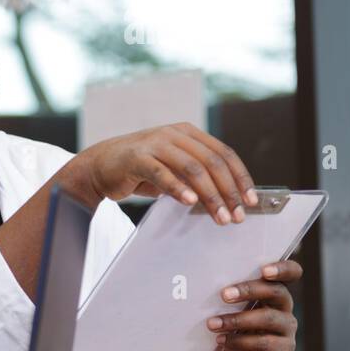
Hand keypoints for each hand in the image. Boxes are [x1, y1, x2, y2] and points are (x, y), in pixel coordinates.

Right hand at [60, 122, 258, 224]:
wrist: (98, 166)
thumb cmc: (138, 169)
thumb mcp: (173, 169)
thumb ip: (196, 176)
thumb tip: (227, 198)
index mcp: (188, 133)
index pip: (224, 154)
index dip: (241, 178)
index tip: (251, 201)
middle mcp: (174, 134)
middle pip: (212, 162)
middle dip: (228, 191)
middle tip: (236, 216)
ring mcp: (155, 144)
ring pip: (192, 168)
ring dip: (210, 195)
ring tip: (219, 217)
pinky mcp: (137, 158)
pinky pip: (162, 173)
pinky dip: (178, 188)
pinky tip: (189, 202)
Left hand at [207, 259, 301, 350]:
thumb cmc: (226, 326)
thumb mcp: (226, 307)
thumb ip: (227, 294)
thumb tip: (205, 281)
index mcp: (273, 289)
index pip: (291, 273)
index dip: (282, 269)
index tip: (264, 270)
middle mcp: (284, 306)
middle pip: (277, 292)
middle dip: (249, 290)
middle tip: (224, 295)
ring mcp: (286, 328)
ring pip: (268, 318)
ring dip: (236, 320)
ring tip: (212, 324)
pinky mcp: (283, 349)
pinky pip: (263, 342)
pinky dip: (239, 340)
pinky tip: (221, 340)